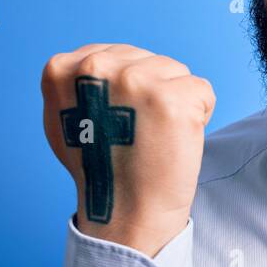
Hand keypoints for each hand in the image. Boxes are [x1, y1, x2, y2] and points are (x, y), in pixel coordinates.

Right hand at [42, 44, 215, 256]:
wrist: (125, 210)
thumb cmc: (99, 168)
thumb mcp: (64, 117)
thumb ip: (78, 83)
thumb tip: (93, 61)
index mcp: (63, 69)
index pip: (120, 56)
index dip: (126, 91)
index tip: (115, 123)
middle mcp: (96, 68)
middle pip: (150, 60)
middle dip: (153, 94)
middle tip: (136, 134)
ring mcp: (135, 80)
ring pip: (177, 73)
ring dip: (175, 104)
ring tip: (154, 137)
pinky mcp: (172, 98)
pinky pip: (202, 91)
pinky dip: (198, 117)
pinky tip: (173, 141)